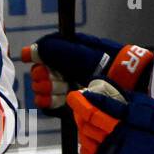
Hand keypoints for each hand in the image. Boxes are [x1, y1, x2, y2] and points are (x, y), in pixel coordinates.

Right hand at [24, 33, 153, 110]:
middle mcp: (61, 69)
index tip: (43, 64)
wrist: (126, 82)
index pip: (39, 56)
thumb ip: (53, 49)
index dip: (38, 60)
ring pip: (39, 90)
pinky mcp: (65, 103)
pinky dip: (49, 103)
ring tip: (65, 89)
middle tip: (61, 78)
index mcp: (63, 53)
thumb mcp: (80, 52)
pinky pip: (45, 105)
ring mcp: (63, 86)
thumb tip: (27, 51)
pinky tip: (59, 100)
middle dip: (45, 77)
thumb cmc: (107, 62)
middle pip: (37, 74)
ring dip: (49, 90)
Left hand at [67, 80, 153, 153]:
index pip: (94, 112)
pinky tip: (90, 134)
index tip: (74, 95)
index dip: (81, 103)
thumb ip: (124, 101)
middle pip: (86, 125)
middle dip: (80, 112)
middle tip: (78, 103)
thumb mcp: (148, 110)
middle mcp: (115, 142)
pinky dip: (85, 141)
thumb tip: (100, 90)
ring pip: (84, 138)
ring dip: (82, 126)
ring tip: (85, 118)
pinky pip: (87, 152)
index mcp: (126, 126)